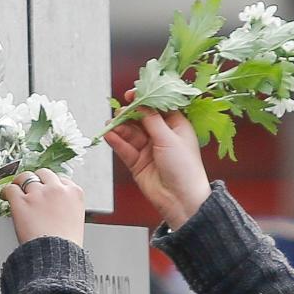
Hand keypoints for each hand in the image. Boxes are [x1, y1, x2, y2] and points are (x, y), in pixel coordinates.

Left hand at [2, 168, 84, 246]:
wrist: (56, 256)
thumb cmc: (66, 246)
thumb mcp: (76, 220)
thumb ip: (67, 208)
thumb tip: (57, 208)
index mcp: (74, 193)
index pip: (61, 179)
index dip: (51, 184)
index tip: (46, 190)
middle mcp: (56, 189)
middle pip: (43, 173)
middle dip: (36, 179)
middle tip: (30, 187)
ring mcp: (38, 194)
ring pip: (26, 177)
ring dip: (20, 183)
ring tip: (16, 189)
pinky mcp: (22, 202)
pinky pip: (11, 188)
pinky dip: (6, 191)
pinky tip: (5, 196)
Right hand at [103, 91, 211, 228]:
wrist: (180, 199)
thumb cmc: (185, 168)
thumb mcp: (169, 138)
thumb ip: (152, 120)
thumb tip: (141, 104)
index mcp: (176, 126)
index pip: (157, 108)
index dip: (145, 100)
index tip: (132, 94)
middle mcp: (162, 136)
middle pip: (141, 119)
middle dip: (129, 114)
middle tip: (119, 110)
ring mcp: (148, 149)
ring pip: (130, 133)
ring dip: (120, 127)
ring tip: (111, 123)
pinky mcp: (137, 163)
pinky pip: (124, 148)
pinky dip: (116, 141)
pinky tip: (109, 135)